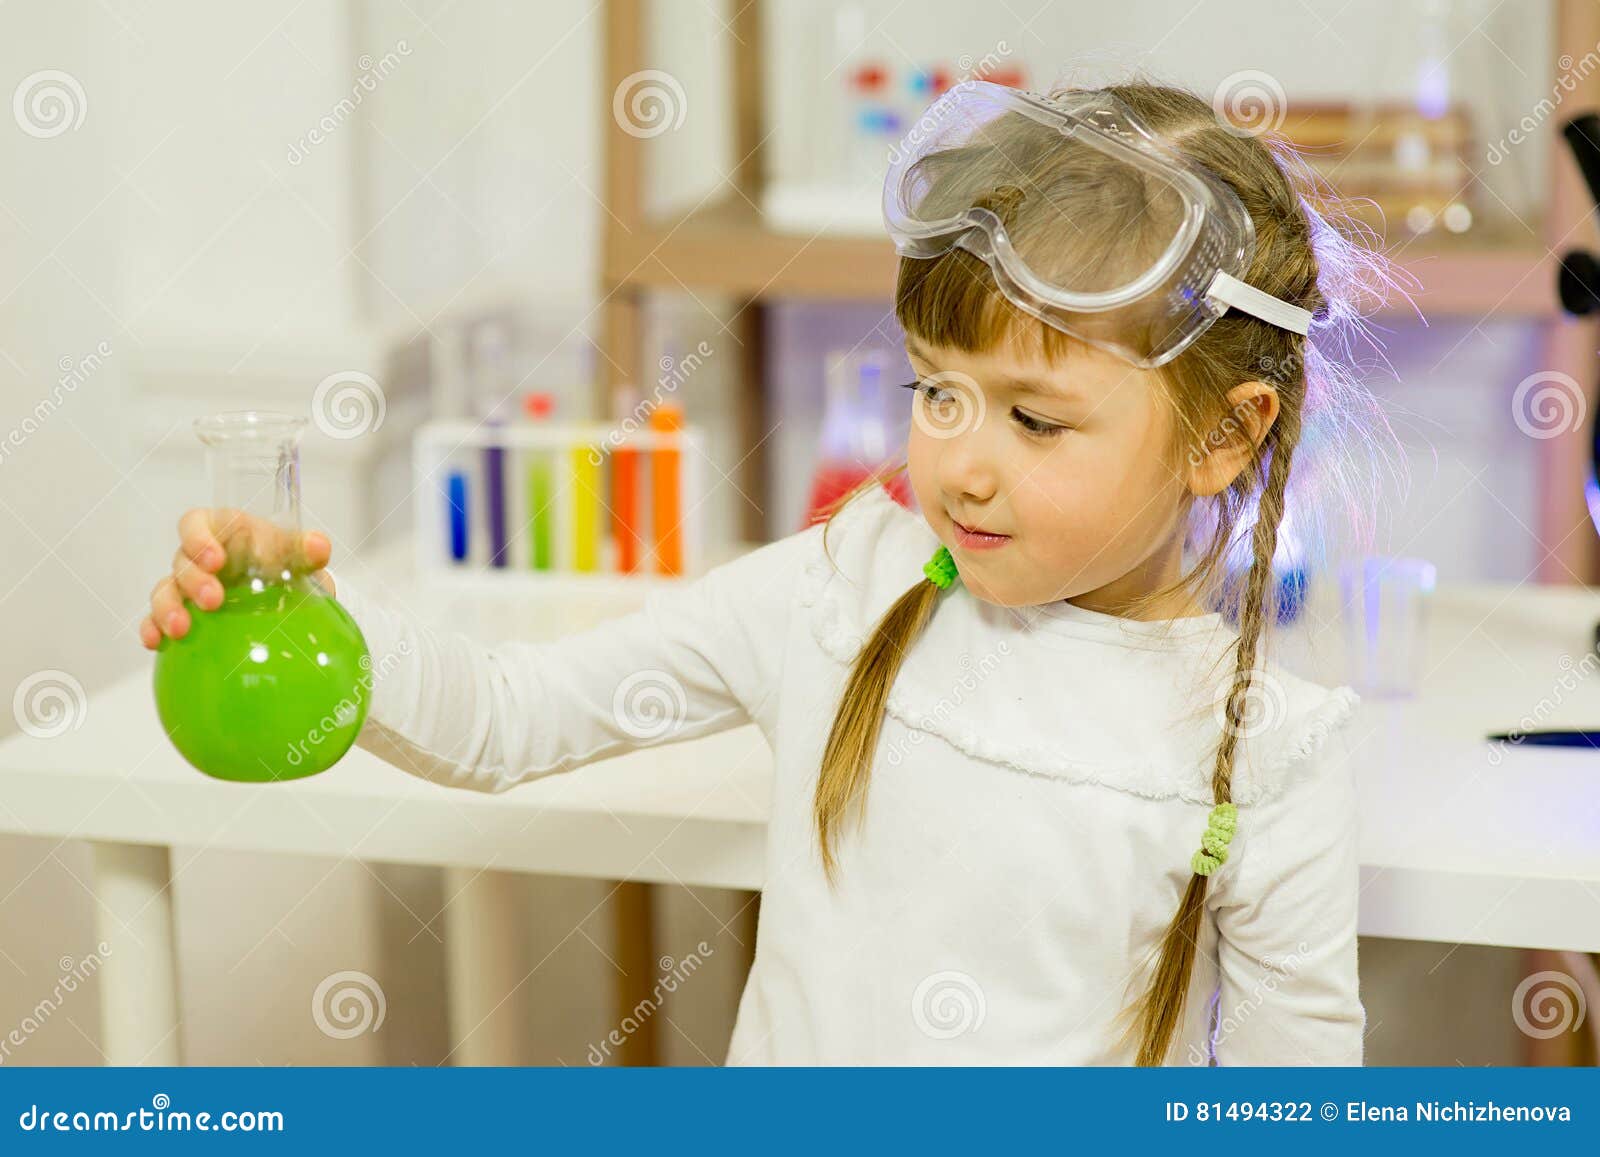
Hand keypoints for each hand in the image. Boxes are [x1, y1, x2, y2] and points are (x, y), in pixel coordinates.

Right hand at [138, 508, 333, 648]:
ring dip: (167, 609)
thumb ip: (304, 548)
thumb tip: (319, 547)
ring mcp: (185, 585)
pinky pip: (156, 619)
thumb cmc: (280, 558)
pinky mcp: (181, 611)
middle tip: (213, 601)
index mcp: (219, 530)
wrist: (283, 587)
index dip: (198, 539)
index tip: (215, 559)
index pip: (195, 523)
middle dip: (192, 581)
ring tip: (180, 630)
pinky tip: (156, 644)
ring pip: (164, 591)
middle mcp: (196, 556)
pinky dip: (153, 629)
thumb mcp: (293, 552)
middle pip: (181, 561)